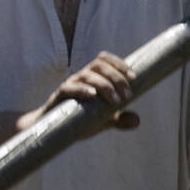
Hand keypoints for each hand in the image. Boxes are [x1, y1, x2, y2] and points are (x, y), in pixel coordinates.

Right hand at [16, 51, 139, 135]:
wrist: (53, 129)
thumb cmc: (79, 119)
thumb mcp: (102, 120)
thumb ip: (119, 119)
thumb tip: (136, 120)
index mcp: (92, 77)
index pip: (105, 60)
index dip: (119, 64)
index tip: (134, 77)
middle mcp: (81, 77)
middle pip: (99, 65)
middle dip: (117, 77)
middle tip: (128, 95)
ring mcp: (70, 85)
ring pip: (88, 75)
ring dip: (105, 86)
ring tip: (115, 101)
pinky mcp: (60, 96)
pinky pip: (70, 88)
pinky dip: (83, 90)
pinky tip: (93, 96)